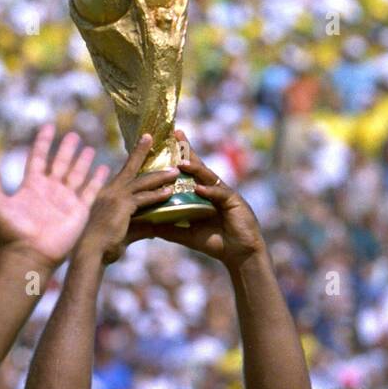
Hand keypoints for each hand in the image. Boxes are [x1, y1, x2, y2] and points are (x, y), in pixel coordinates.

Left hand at [0, 125, 111, 266]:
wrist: (29, 254)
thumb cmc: (9, 231)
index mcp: (31, 186)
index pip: (38, 158)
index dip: (43, 142)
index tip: (48, 127)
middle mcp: (50, 191)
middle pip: (60, 163)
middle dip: (66, 149)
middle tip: (73, 134)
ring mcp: (66, 201)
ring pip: (76, 175)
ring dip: (83, 161)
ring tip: (89, 148)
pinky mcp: (79, 211)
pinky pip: (90, 191)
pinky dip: (97, 179)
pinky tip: (104, 168)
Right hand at [77, 134, 177, 264]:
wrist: (89, 253)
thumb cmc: (101, 245)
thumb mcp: (123, 233)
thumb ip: (141, 227)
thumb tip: (155, 228)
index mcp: (106, 194)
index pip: (123, 173)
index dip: (132, 159)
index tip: (141, 146)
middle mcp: (109, 191)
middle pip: (130, 167)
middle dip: (141, 152)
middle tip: (152, 139)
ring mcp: (115, 197)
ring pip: (141, 182)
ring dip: (159, 176)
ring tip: (175, 171)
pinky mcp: (122, 206)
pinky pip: (143, 198)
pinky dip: (157, 195)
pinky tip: (169, 192)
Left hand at [137, 130, 264, 267]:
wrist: (239, 254)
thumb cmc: (216, 242)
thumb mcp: (188, 235)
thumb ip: (170, 228)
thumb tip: (148, 224)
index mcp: (202, 194)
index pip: (188, 173)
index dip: (178, 157)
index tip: (165, 142)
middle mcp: (212, 190)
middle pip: (198, 167)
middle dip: (187, 150)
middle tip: (176, 133)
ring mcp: (223, 194)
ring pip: (208, 177)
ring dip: (195, 169)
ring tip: (180, 162)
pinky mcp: (234, 201)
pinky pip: (219, 194)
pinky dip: (209, 192)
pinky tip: (199, 189)